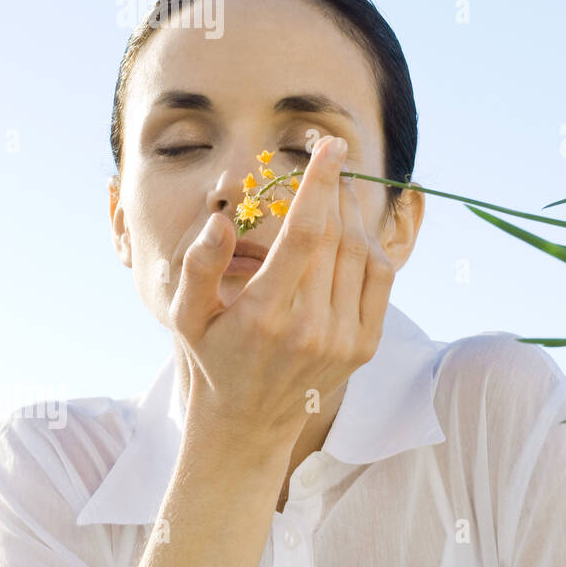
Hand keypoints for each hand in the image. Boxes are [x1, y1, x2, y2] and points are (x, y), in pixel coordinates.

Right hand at [168, 135, 397, 445]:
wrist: (248, 421)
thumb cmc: (211, 357)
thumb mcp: (186, 315)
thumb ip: (199, 267)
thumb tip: (221, 221)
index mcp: (265, 316)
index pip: (303, 234)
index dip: (319, 184)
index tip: (329, 146)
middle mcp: (311, 329)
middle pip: (336, 237)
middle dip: (336, 189)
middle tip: (331, 160)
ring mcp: (343, 340)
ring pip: (362, 254)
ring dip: (353, 213)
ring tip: (338, 191)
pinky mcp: (365, 347)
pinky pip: (380, 280)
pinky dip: (370, 246)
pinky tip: (351, 231)